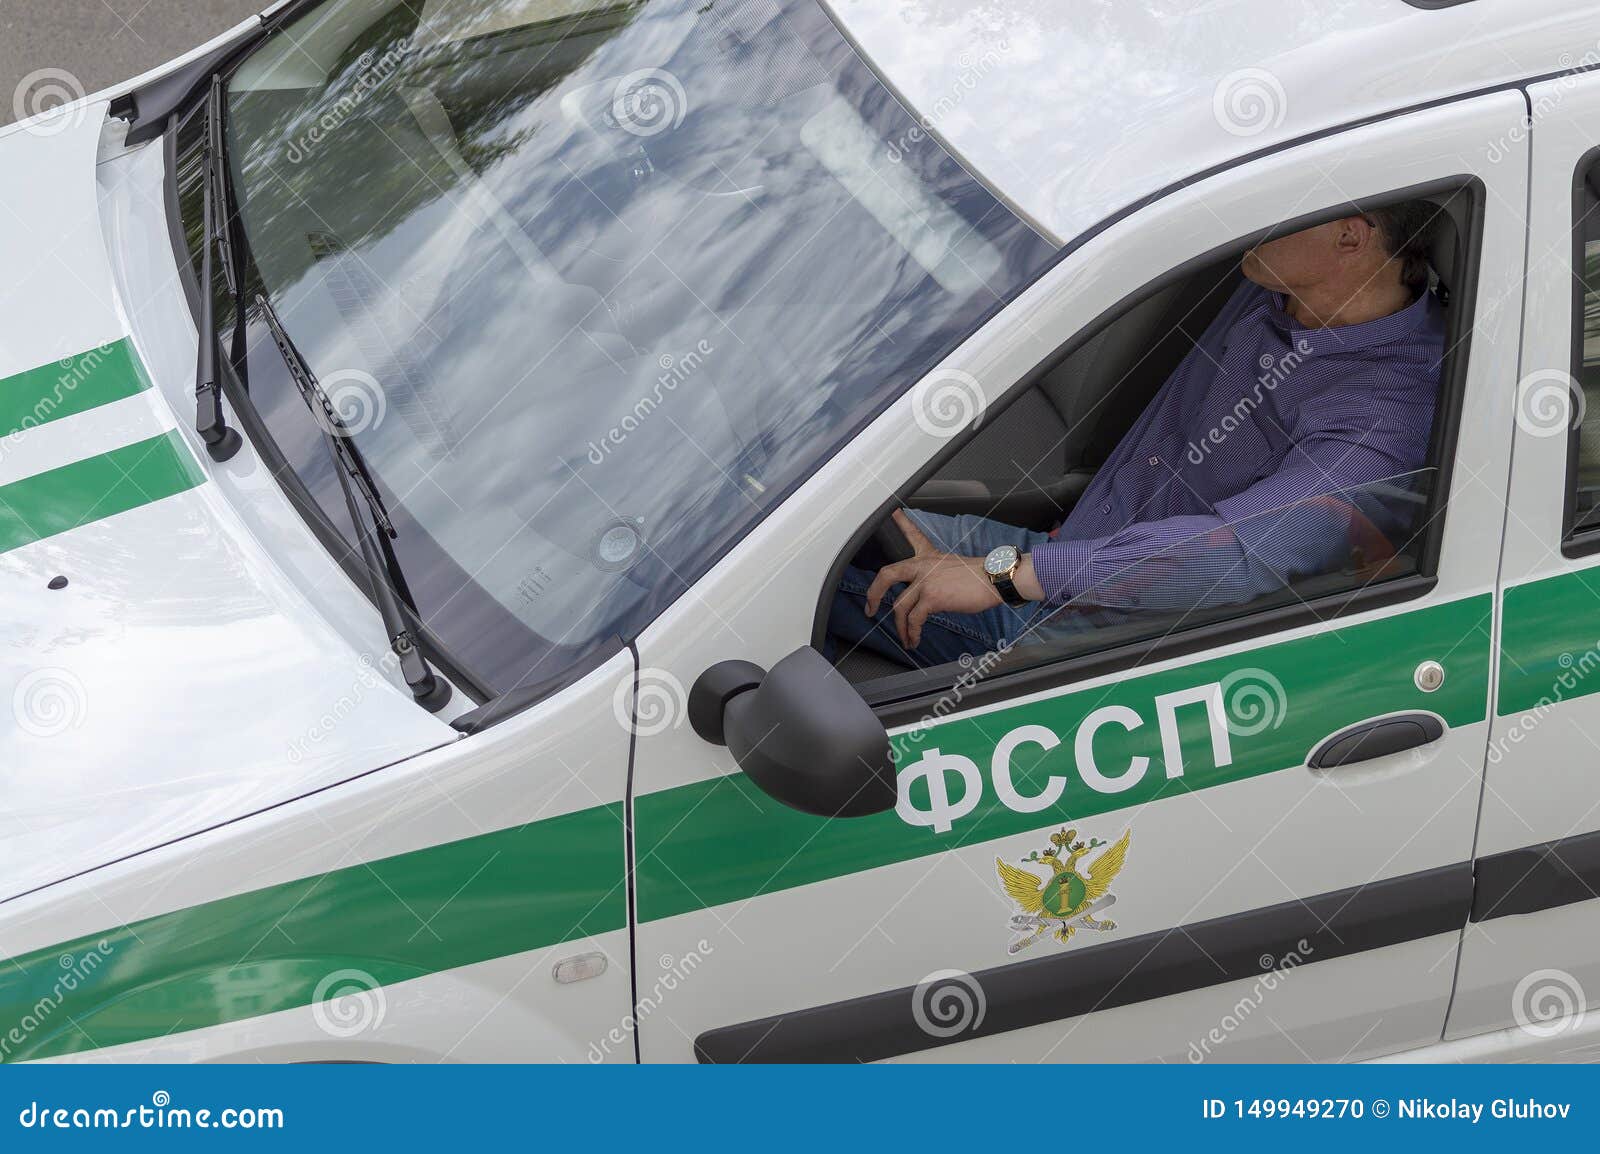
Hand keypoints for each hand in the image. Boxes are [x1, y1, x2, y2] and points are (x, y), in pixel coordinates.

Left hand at [864, 511, 1004, 649]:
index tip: (892, 512)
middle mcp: (923, 565)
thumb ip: (935, 575)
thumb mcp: (953, 566)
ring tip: (905, 639)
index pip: (912, 534)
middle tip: (870, 608)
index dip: (900, 522)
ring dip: (900, 627)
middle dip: (874, 593)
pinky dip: (912, 633)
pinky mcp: (932, 597)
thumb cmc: (980, 577)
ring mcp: (926, 581)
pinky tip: (914, 640)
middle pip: (887, 574)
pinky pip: (914, 619)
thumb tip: (929, 593)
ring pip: (899, 606)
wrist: (995, 578)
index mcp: (929, 555)